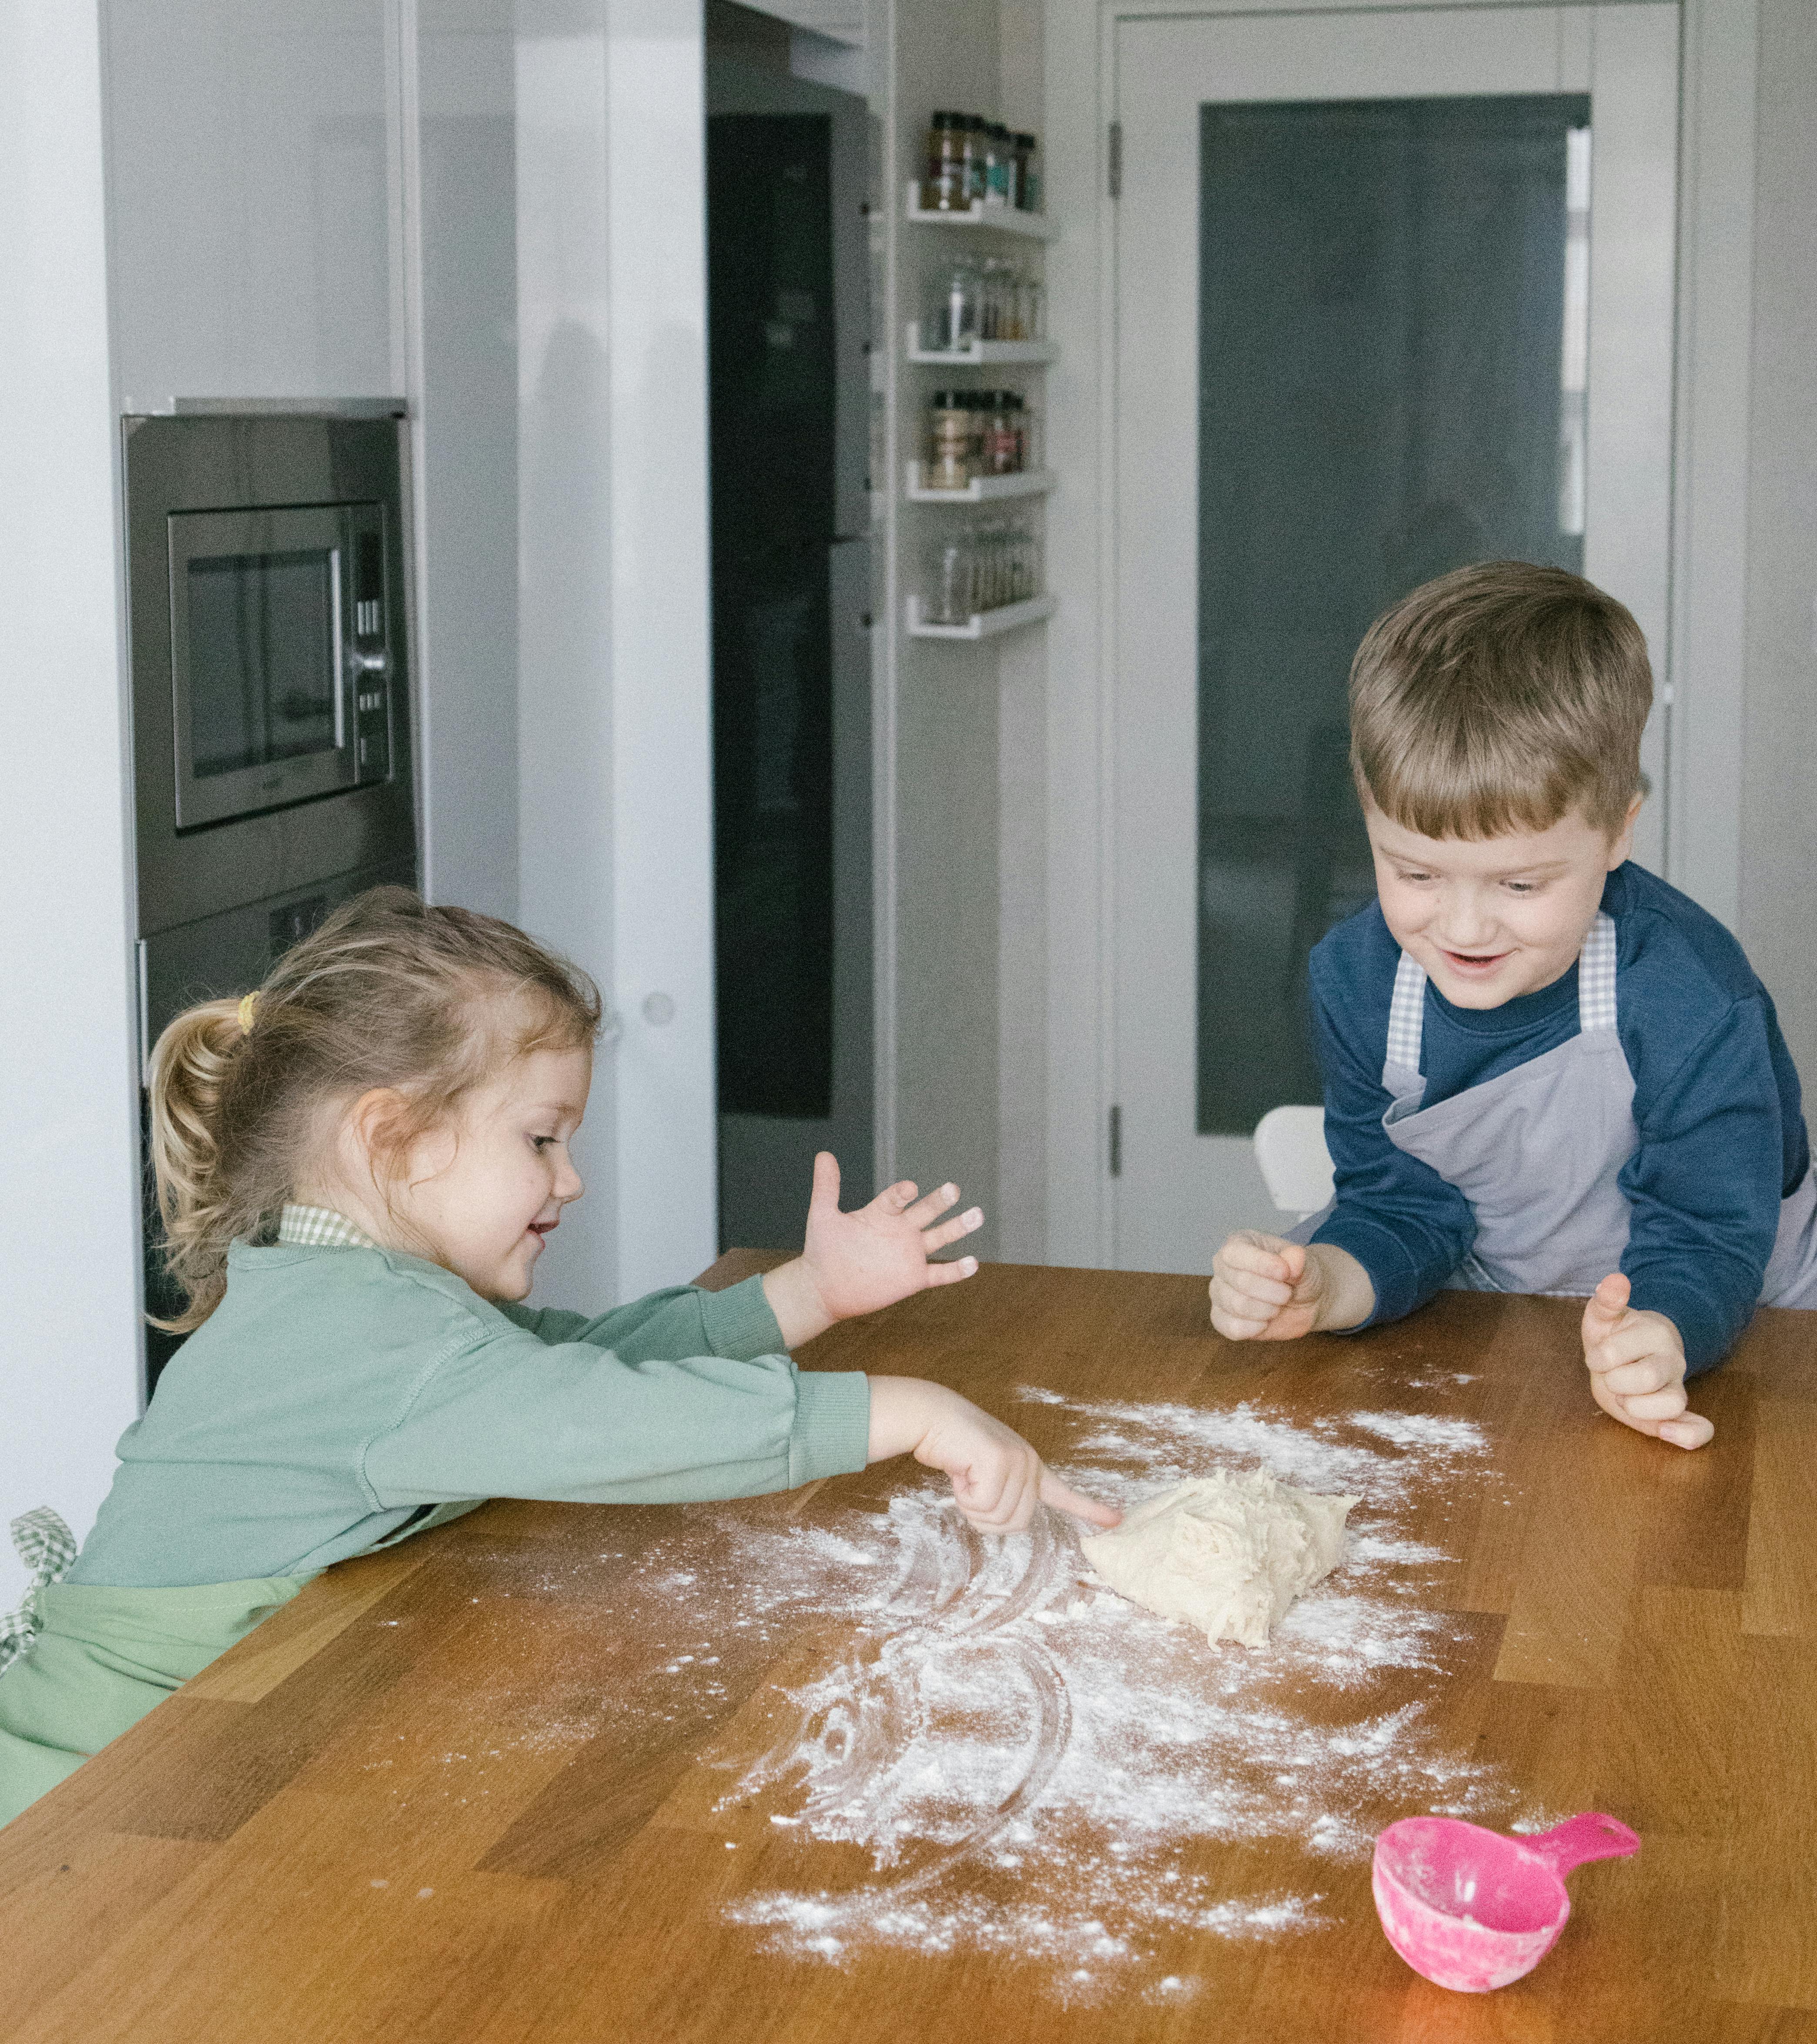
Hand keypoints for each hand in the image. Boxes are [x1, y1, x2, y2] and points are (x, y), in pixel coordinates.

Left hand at [762, 1153, 982, 1348]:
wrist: (825, 1289)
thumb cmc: (823, 1251)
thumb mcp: (822, 1216)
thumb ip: (826, 1187)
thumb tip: (824, 1154)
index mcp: (882, 1213)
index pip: (896, 1198)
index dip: (902, 1193)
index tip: (909, 1189)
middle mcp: (900, 1229)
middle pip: (926, 1211)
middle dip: (940, 1201)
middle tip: (954, 1189)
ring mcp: (909, 1254)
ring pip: (940, 1237)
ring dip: (958, 1227)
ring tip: (977, 1215)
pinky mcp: (913, 1278)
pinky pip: (940, 1274)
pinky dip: (956, 1270)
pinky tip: (973, 1263)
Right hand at [867, 1377, 1120, 1533]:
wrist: (933, 1417)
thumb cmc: (955, 1448)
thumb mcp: (985, 1476)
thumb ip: (1004, 1495)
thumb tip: (1013, 1521)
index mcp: (1030, 1468)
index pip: (1064, 1493)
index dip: (1089, 1509)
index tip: (1117, 1520)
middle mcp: (1030, 1463)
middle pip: (1015, 1524)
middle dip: (984, 1516)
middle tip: (970, 1484)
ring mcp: (1018, 1460)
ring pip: (997, 1517)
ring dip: (971, 1505)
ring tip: (965, 1473)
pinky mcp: (1000, 1460)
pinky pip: (981, 1504)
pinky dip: (963, 1495)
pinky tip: (960, 1468)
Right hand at [1209, 1232, 1373, 1340]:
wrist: (1304, 1301)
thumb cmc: (1299, 1275)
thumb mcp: (1305, 1263)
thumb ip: (1299, 1260)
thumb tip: (1294, 1257)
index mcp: (1239, 1244)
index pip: (1235, 1254)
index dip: (1261, 1264)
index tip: (1285, 1272)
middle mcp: (1223, 1267)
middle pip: (1241, 1281)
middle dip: (1273, 1291)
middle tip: (1287, 1293)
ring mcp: (1219, 1293)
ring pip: (1237, 1305)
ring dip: (1267, 1310)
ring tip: (1278, 1306)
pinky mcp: (1222, 1319)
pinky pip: (1231, 1328)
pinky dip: (1255, 1328)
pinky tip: (1266, 1322)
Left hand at [1581, 1273, 1712, 1449]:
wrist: (1631, 1355)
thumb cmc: (1614, 1336)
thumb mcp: (1603, 1316)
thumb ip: (1606, 1300)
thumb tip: (1615, 1279)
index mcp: (1653, 1332)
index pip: (1617, 1352)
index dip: (1600, 1358)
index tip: (1597, 1356)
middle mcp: (1672, 1359)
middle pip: (1646, 1377)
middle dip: (1617, 1382)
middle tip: (1612, 1376)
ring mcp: (1677, 1386)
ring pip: (1673, 1403)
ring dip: (1639, 1407)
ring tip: (1627, 1398)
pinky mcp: (1679, 1413)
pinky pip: (1698, 1429)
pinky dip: (1688, 1436)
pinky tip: (1666, 1433)